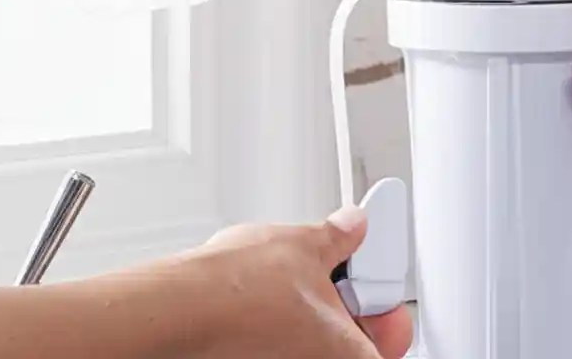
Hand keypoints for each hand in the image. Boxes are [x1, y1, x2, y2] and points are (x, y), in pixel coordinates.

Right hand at [115, 206, 412, 358]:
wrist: (180, 307)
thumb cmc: (239, 292)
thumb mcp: (304, 244)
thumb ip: (339, 237)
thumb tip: (352, 225)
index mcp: (352, 353)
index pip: (391, 338)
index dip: (386, 307)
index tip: (376, 285)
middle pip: (353, 340)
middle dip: (344, 305)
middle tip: (334, 276)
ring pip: (313, 340)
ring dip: (309, 314)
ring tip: (291, 282)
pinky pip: (282, 341)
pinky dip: (280, 322)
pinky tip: (263, 297)